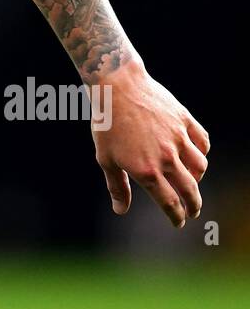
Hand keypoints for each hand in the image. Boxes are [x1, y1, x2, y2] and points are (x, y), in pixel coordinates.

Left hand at [91, 58, 208, 227]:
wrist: (116, 86)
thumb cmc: (106, 123)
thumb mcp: (105, 158)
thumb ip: (116, 186)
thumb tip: (121, 210)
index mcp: (146, 170)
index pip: (169, 203)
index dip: (176, 217)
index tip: (178, 222)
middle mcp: (166, 157)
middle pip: (190, 191)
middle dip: (193, 206)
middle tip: (193, 211)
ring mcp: (178, 138)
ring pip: (200, 167)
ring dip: (198, 179)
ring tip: (192, 182)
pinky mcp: (184, 120)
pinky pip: (202, 142)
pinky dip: (202, 152)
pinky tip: (196, 156)